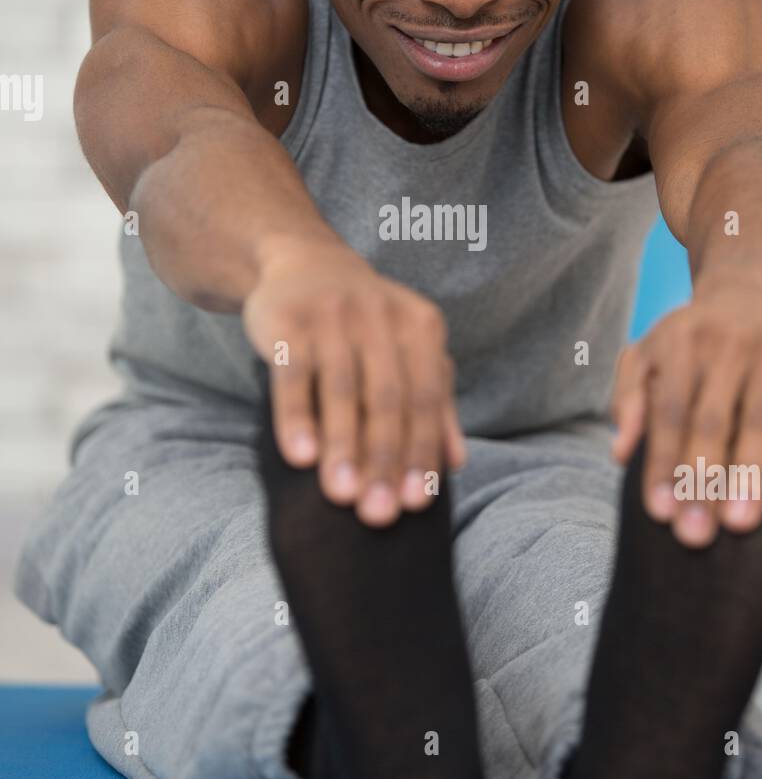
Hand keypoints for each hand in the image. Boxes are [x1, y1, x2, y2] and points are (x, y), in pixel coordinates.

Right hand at [242, 238, 465, 526]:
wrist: (303, 262)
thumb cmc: (363, 324)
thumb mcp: (408, 349)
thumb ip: (434, 403)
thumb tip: (456, 463)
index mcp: (420, 326)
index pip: (427, 397)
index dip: (422, 451)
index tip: (415, 505)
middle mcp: (381, 315)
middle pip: (388, 398)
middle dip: (385, 460)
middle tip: (377, 515)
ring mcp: (333, 314)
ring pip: (342, 389)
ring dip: (343, 447)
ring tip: (340, 497)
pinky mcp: (287, 319)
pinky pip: (294, 374)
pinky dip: (298, 417)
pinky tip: (300, 458)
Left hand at [611, 266, 761, 547]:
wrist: (758, 286)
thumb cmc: (694, 337)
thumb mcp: (650, 352)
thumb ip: (629, 398)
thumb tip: (619, 454)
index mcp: (679, 342)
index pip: (668, 412)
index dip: (661, 463)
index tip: (659, 513)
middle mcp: (724, 344)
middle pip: (711, 421)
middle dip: (702, 481)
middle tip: (694, 536)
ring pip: (758, 421)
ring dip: (747, 475)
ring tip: (738, 524)